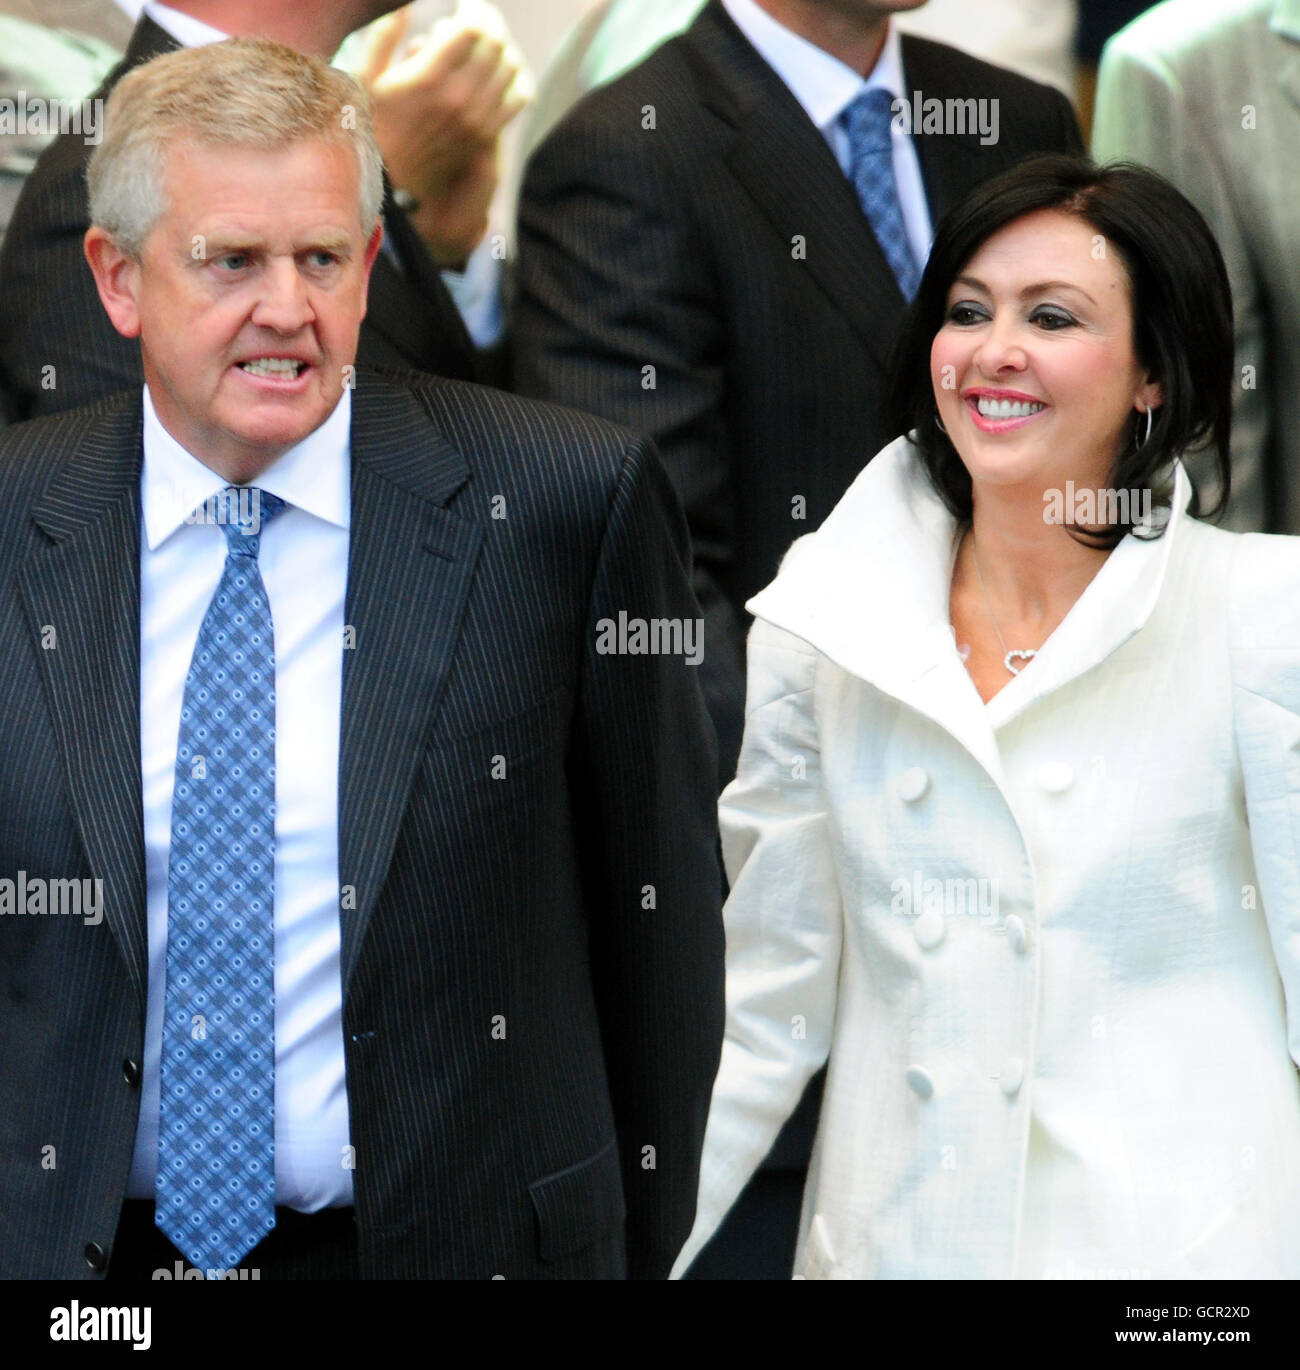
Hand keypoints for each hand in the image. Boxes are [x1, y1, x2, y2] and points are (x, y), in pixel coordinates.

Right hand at [358, 7, 526, 268]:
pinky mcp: (486, 134)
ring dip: (501, 47)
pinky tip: (500, 70)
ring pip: (510, 67)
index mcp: (428, 78)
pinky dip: (515, 76)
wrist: (389, 181)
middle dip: (489, 22)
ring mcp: (476, 120)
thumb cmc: (371, 124)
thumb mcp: (367, 75)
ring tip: (484, 42)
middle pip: (496, 44)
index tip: (461, 7)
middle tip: (475, 17)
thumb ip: (385, 34)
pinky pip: (519, 96)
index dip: (472, 10)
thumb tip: (406, 4)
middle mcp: (458, 99)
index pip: (473, 28)